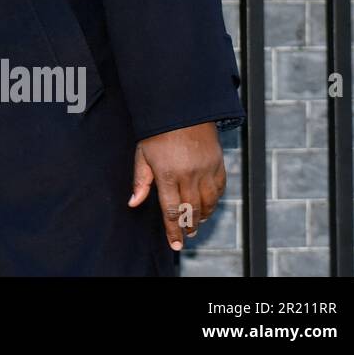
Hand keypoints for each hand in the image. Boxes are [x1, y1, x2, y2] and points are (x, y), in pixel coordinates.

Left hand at [128, 121, 225, 250]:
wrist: (182, 109)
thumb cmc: (157, 132)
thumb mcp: (142, 154)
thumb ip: (140, 181)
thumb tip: (133, 203)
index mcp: (167, 174)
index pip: (171, 211)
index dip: (173, 231)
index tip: (175, 245)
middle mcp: (188, 175)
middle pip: (191, 210)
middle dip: (189, 227)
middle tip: (187, 236)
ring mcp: (205, 170)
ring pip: (208, 203)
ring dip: (203, 216)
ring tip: (196, 224)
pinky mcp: (218, 164)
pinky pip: (219, 189)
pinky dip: (214, 201)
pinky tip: (208, 206)